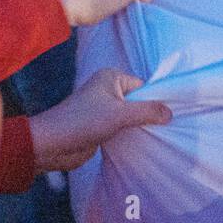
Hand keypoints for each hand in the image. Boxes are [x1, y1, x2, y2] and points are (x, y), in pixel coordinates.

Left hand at [28, 69, 170, 172]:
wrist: (52, 144)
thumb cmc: (82, 122)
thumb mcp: (120, 114)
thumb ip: (147, 111)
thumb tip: (170, 112)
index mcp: (111, 78)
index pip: (143, 86)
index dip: (155, 101)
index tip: (170, 116)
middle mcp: (108, 90)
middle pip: (139, 102)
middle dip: (149, 115)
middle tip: (166, 129)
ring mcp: (104, 109)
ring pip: (131, 117)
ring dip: (139, 128)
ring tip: (156, 138)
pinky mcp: (101, 126)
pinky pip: (123, 129)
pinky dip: (130, 135)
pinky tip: (142, 144)